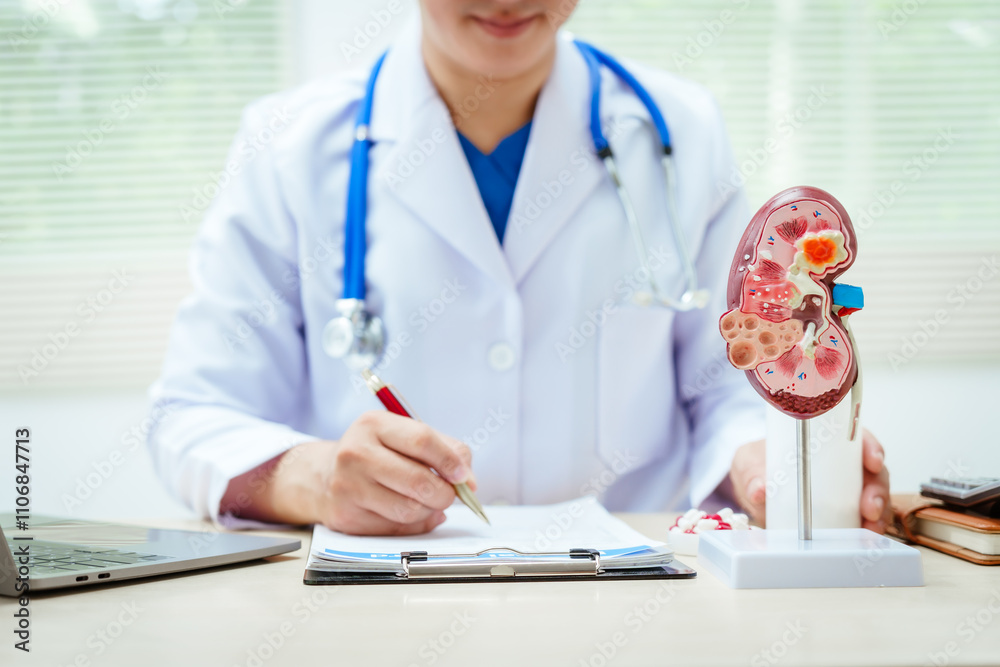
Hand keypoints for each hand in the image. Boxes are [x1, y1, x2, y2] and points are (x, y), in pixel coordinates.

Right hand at [223, 411, 475, 534]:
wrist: (323, 476)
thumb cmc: (376, 453)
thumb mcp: (403, 436)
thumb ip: (444, 449)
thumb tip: (468, 482)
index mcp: (374, 424)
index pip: (422, 441)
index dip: (450, 461)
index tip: (464, 477)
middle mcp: (356, 453)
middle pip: (418, 480)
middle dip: (445, 493)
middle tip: (451, 495)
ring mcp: (348, 486)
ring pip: (409, 509)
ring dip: (430, 510)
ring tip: (428, 502)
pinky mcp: (346, 516)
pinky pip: (395, 528)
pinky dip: (413, 524)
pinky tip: (410, 512)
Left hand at [727, 430, 892, 532]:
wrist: (752, 488)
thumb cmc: (756, 464)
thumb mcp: (748, 462)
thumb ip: (751, 473)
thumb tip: (759, 490)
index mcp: (824, 442)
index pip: (857, 438)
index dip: (870, 448)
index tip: (873, 461)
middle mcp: (842, 466)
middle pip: (872, 473)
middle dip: (877, 490)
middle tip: (870, 507)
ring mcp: (846, 491)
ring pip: (874, 499)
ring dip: (878, 515)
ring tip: (870, 529)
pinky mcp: (843, 514)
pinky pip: (863, 521)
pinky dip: (867, 530)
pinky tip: (865, 539)